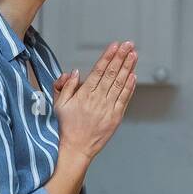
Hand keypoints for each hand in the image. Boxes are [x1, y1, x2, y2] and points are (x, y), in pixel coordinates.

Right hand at [53, 40, 137, 161]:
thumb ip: (66, 87)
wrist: (75, 149)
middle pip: (111, 74)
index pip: (98, 70)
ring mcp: (108, 108)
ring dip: (128, 68)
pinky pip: (124, 99)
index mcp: (84, 94)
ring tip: (133, 55)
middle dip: (121, 57)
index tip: (115, 45)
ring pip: (120, 84)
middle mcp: (97, 99)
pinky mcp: (115, 117)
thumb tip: (74, 72)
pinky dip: (130, 87)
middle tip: (128, 44)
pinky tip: (134, 76)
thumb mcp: (59, 104)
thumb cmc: (65, 127)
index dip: (108, 56)